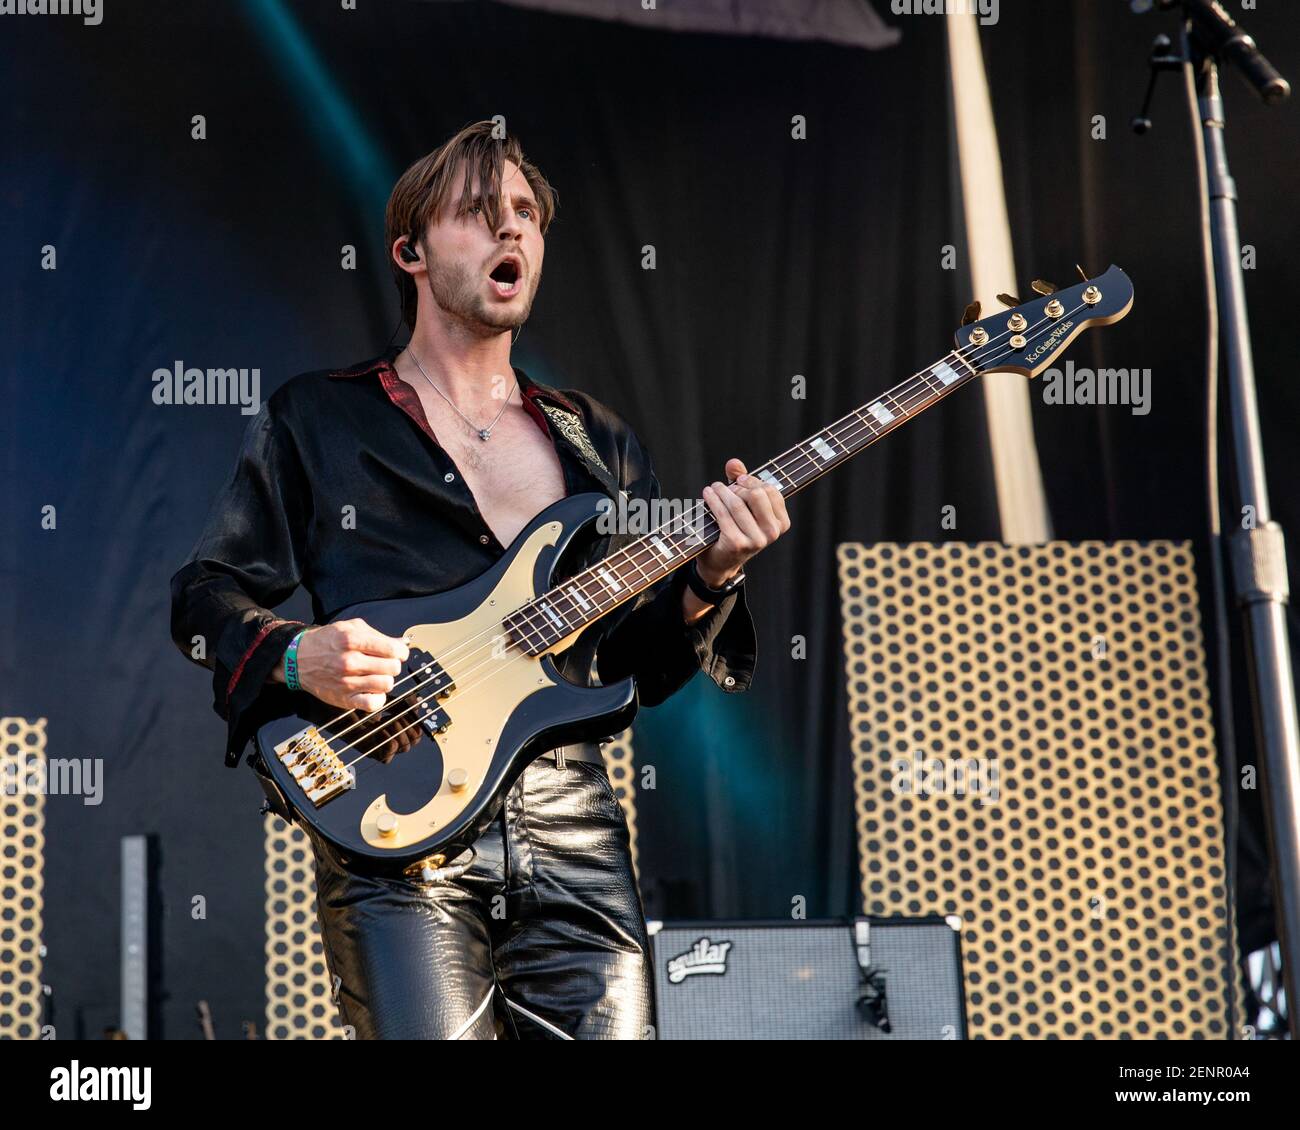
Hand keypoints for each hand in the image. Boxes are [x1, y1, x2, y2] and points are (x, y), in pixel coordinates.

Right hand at [292, 619, 410, 712]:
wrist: (297, 659)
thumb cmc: (326, 641)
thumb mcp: (350, 627)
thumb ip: (377, 634)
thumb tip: (401, 643)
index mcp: (352, 640)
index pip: (393, 649)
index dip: (400, 651)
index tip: (398, 653)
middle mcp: (349, 661)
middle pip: (392, 668)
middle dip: (393, 664)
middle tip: (385, 663)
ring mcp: (346, 682)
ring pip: (386, 685)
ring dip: (386, 680)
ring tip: (377, 675)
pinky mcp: (343, 699)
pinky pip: (372, 704)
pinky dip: (378, 698)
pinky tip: (372, 690)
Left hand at [697, 457, 790, 586]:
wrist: (721, 561)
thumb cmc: (736, 529)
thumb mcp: (744, 505)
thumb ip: (741, 481)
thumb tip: (734, 463)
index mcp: (782, 523)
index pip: (770, 490)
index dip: (752, 481)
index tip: (738, 481)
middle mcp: (773, 533)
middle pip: (757, 494)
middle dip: (738, 486)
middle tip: (726, 488)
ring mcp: (756, 540)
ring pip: (738, 502)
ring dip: (721, 491)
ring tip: (713, 488)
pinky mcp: (737, 543)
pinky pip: (723, 513)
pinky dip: (713, 500)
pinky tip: (707, 494)